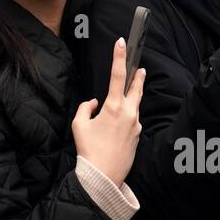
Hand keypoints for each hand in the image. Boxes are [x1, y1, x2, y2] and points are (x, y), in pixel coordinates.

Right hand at [72, 37, 144, 187]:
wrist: (104, 176)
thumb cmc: (88, 150)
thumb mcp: (79, 125)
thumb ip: (85, 108)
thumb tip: (94, 102)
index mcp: (113, 107)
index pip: (118, 75)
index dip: (119, 57)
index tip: (121, 43)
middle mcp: (128, 113)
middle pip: (136, 88)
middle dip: (138, 76)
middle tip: (140, 67)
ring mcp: (135, 125)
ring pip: (135, 105)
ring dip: (134, 96)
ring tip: (132, 90)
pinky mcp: (138, 137)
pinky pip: (133, 121)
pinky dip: (127, 117)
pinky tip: (117, 125)